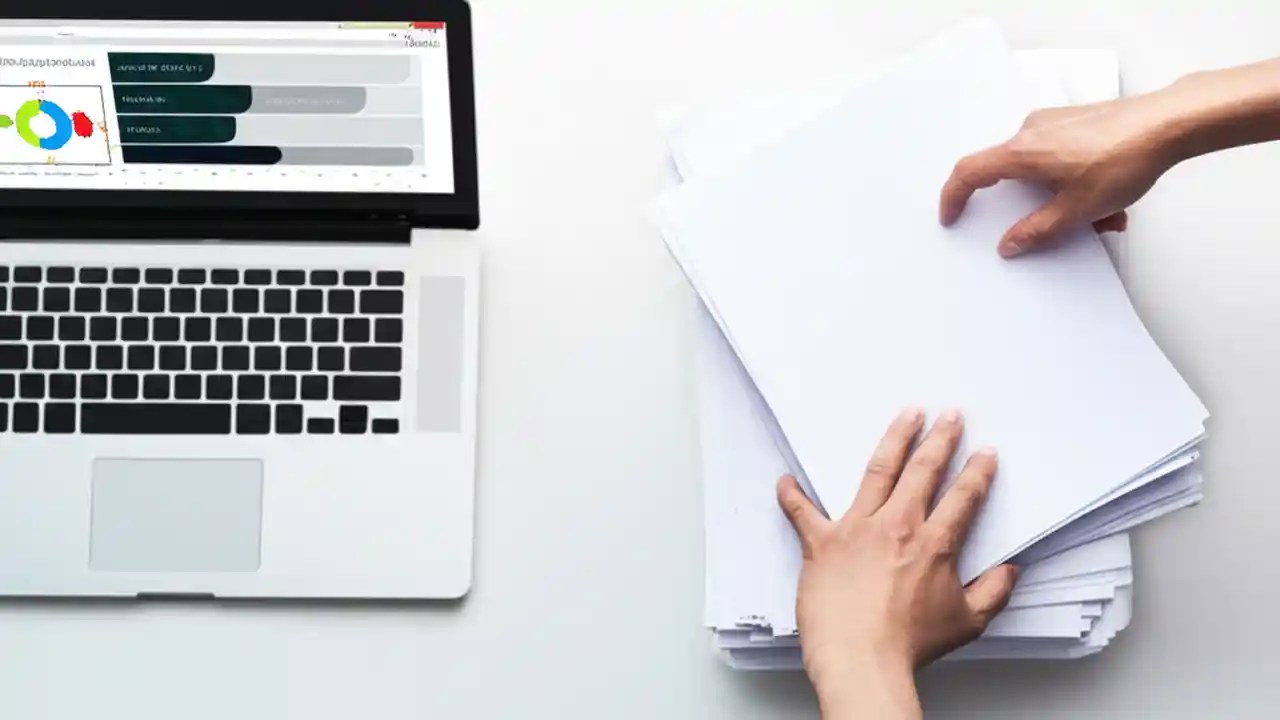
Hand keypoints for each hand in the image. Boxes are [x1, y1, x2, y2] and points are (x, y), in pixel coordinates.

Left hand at [778, 408, 1017, 717]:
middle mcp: (896, 527)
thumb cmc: (907, 645)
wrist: (860, 659)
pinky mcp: (821, 542)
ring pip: (877, 471)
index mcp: (934, 544)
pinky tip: (785, 481)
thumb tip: (1010, 572)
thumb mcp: (966, 623)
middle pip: (923, 470)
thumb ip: (992, 592)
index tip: (985, 452)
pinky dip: (791, 496)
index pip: (963, 497)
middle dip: (940, 439)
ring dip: (894, 440)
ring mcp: (856, 529)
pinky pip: (801, 512)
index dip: (977, 472)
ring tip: (906, 416)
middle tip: (950, 416)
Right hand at [938, 95, 1181, 257]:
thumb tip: (1010, 244)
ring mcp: (1054, 124)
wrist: (1169, 123)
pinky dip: (1076, 183)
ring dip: (1062, 198)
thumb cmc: (1126, 157)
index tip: (951, 216)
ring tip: (1100, 218)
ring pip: (1042, 171)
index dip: (953, 197)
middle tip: (1052, 228)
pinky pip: (1062, 158)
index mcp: (1022, 153)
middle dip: (1031, 208)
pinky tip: (1110, 201)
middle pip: (1012, 177)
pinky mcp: (1076, 122)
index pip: (969, 173)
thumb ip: (1037, 231)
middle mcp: (1032, 132)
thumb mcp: (1078, 210)